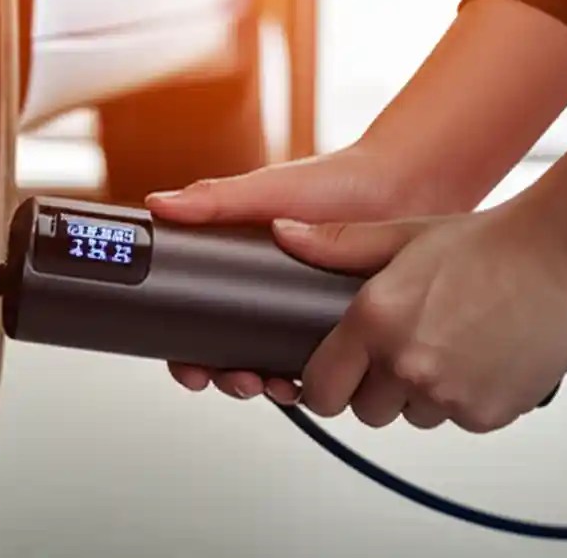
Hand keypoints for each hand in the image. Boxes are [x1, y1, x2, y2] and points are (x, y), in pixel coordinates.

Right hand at [145, 146, 468, 402]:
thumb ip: (214, 200)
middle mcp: (266, 293)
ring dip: (262, 386)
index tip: (188, 367)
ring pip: (269, 367)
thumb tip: (160, 204)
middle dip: (224, 376)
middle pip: (227, 353)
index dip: (185, 350)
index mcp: (238, 265)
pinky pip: (319, 368)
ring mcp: (301, 313)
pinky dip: (308, 382)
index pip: (195, 319)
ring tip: (271, 383)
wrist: (405, 187)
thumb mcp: (267, 191)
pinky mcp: (343, 327)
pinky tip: (308, 382)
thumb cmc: (339, 180)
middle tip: (236, 378)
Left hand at [272, 201, 566, 431]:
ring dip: (420, 394)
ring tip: (446, 344)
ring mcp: (448, 395)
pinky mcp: (487, 414)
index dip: (324, 386)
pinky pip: (459, 420)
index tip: (336, 375)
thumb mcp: (402, 234)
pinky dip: (465, 399)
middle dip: (375, 389)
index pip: (320, 390)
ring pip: (413, 417)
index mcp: (373, 322)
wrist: (564, 252)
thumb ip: (336, 243)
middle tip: (401, 350)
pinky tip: (480, 356)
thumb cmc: (485, 241)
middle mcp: (405, 365)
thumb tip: (282, 232)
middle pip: (365, 411)